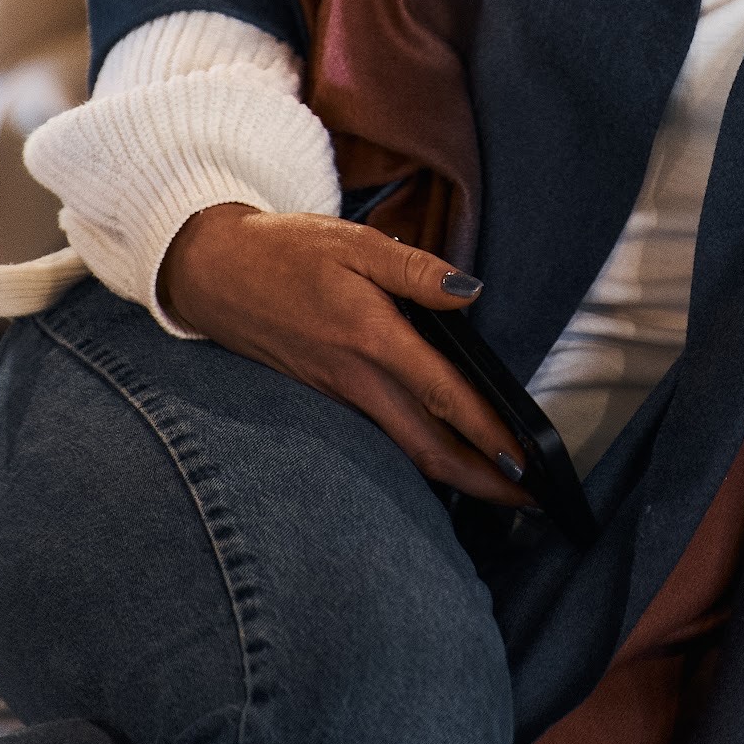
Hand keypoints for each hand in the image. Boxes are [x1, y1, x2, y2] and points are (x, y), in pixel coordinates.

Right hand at [159, 204, 532, 503]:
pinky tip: (441, 455)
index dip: (487, 433)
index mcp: (371, 338)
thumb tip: (471, 292)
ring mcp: (337, 395)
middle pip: (427, 448)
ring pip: (403, 450)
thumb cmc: (287, 251)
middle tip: (529, 501)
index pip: (443, 396)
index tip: (524, 462)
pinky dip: (417, 456)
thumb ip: (416, 270)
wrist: (213, 273)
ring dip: (453, 472)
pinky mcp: (325, 397)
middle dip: (481, 480)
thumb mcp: (355, 242)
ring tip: (498, 487)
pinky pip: (379, 438)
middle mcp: (355, 379)